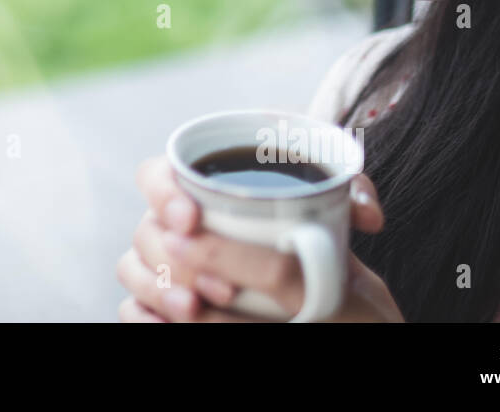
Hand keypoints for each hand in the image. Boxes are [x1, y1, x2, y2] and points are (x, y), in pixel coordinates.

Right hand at [116, 155, 403, 321]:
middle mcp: (175, 224)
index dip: (162, 192)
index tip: (192, 216)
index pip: (156, 175)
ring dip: (157, 291)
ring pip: (132, 269)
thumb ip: (350, 193)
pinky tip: (169, 326)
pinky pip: (132, 309)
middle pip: (145, 230)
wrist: (324, 292)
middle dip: (174, 258)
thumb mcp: (334, 209)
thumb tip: (367, 215)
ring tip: (193, 312)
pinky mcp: (165, 303)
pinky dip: (143, 317)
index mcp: (200, 186)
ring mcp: (166, 265)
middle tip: (220, 286)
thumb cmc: (317, 237)